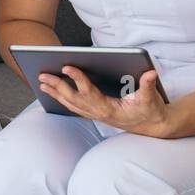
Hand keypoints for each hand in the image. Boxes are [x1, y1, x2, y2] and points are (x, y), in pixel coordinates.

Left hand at [39, 66, 171, 135]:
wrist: (152, 126)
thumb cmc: (150, 110)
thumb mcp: (150, 98)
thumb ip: (148, 85)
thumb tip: (150, 73)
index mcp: (109, 108)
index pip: (89, 92)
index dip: (78, 79)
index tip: (67, 67)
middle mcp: (98, 113)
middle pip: (73, 98)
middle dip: (57, 86)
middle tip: (43, 75)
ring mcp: (95, 115)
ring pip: (70, 104)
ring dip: (55, 93)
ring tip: (42, 83)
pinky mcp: (94, 115)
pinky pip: (74, 107)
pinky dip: (62, 99)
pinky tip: (53, 93)